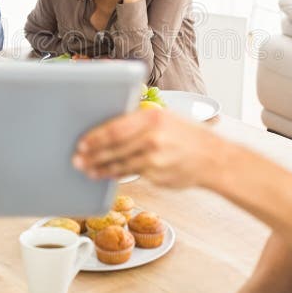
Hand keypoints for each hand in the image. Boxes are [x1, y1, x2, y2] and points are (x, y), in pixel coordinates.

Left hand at [72, 108, 222, 187]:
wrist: (213, 158)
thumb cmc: (189, 136)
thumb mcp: (167, 118)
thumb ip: (141, 119)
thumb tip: (112, 123)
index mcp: (153, 117)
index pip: (116, 127)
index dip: (96, 136)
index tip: (83, 142)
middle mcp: (152, 137)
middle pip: (114, 147)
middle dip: (93, 154)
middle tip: (78, 158)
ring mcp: (155, 158)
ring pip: (119, 164)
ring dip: (100, 168)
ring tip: (87, 169)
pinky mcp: (157, 175)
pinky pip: (131, 174)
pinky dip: (116, 175)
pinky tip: (106, 175)